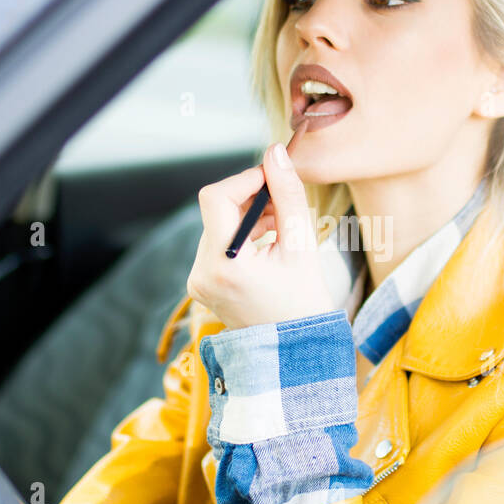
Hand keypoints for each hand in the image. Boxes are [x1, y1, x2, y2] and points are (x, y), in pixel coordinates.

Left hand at [186, 142, 333, 329]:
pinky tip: (267, 245)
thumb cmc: (305, 302)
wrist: (296, 351)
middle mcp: (201, 272)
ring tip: (279, 230)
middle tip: (283, 208)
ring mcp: (198, 280)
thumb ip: (287, 194)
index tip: (273, 181)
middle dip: (250, 201)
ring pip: (217, 224)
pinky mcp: (201, 284)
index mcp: (225, 264)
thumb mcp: (301, 244)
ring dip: (247, 217)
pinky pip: (216, 243)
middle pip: (216, 210)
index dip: (245, 180)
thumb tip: (275, 152)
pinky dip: (241, 236)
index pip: (217, 197)